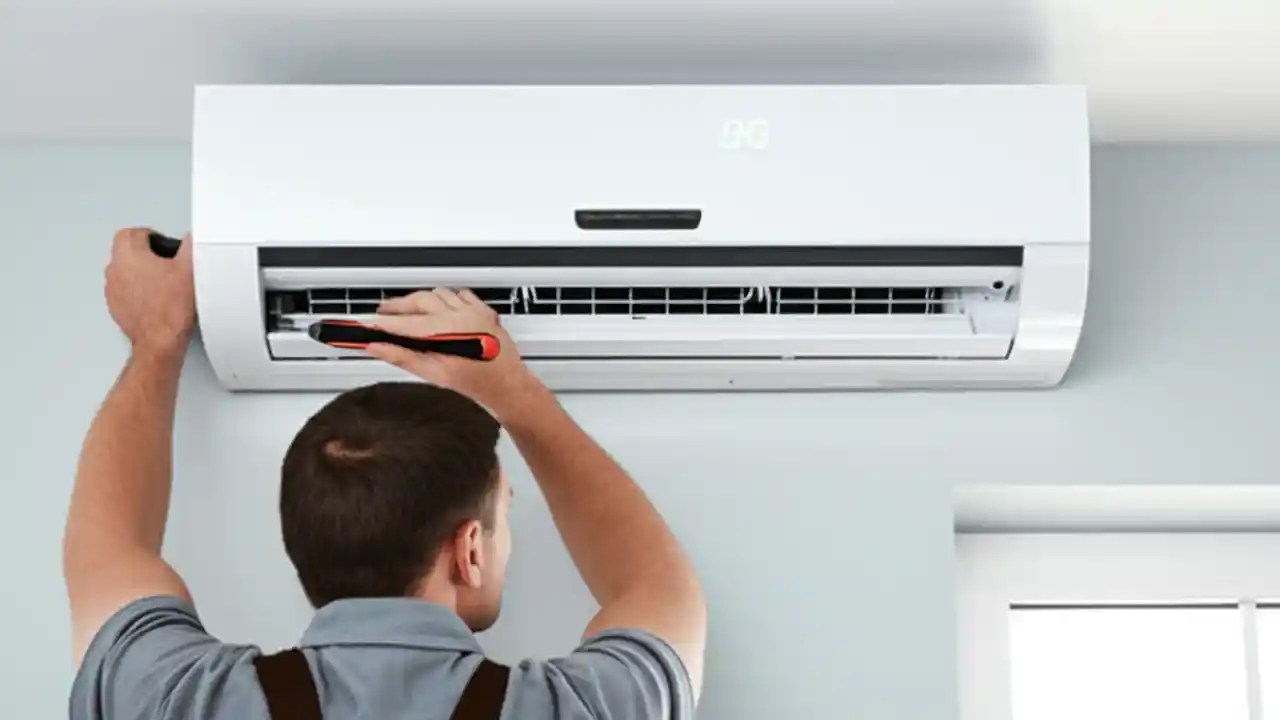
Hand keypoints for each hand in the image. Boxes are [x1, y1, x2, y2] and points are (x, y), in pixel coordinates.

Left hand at [104, 228, 195, 357]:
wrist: (160, 339)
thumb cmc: (171, 307)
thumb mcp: (189, 268)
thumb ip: (189, 245)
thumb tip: (189, 239)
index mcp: (129, 254)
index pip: (132, 233)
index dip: (151, 236)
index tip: (163, 246)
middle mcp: (115, 269)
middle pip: (126, 251)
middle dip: (145, 254)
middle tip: (165, 263)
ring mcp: (112, 290)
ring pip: (124, 271)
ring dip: (140, 273)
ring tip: (163, 283)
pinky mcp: (115, 307)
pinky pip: (124, 291)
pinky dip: (137, 291)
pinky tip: (156, 300)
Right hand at [367, 289, 542, 417]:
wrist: (507, 385)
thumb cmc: (477, 383)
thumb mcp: (435, 374)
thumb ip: (404, 358)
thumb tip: (378, 348)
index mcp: (448, 331)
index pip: (406, 323)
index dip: (384, 324)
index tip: (369, 326)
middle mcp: (462, 316)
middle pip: (421, 300)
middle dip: (398, 306)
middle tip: (382, 314)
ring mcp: (474, 311)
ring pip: (438, 294)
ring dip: (420, 301)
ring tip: (406, 312)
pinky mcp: (483, 310)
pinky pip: (459, 295)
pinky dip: (444, 299)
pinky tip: (438, 309)